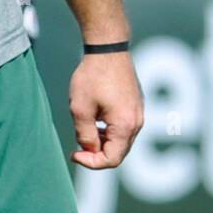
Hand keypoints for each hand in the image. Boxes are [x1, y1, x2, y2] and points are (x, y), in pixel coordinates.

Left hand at [68, 52, 143, 169]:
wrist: (108, 50)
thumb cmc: (92, 77)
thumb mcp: (80, 109)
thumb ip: (84, 134)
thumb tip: (89, 150)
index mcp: (125, 126)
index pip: (112, 159)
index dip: (91, 162)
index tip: (74, 154)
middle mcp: (138, 123)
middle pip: (118, 152)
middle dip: (96, 153)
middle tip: (75, 147)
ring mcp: (139, 114)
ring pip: (120, 141)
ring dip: (101, 142)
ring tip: (82, 130)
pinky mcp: (135, 106)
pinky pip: (123, 128)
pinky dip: (107, 131)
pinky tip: (92, 120)